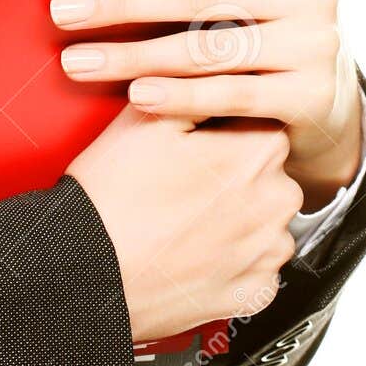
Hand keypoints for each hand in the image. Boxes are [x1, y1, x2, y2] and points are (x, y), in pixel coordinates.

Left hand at [50, 0, 362, 208]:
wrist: (329, 97)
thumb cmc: (265, 23)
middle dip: (126, 2)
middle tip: (65, 9)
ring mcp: (314, 43)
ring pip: (208, 49)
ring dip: (135, 57)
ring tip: (80, 61)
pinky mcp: (309, 96)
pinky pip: (230, 94)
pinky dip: (179, 96)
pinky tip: (136, 95)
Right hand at [64, 101, 303, 344]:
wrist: (88, 271)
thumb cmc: (114, 196)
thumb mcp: (149, 117)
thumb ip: (197, 87)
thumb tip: (217, 71)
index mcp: (258, 151)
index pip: (262, 121)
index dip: (226, 128)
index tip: (201, 141)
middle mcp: (276, 202)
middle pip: (269, 172)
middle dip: (237, 171)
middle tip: (188, 179)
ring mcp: (267, 252)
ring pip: (265, 219)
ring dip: (240, 215)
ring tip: (189, 216)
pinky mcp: (255, 294)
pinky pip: (257, 266)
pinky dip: (235, 259)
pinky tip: (197, 249)